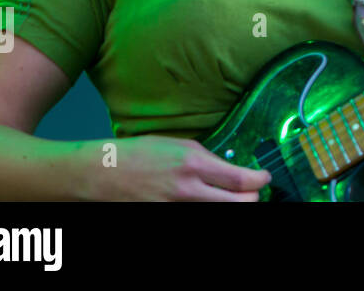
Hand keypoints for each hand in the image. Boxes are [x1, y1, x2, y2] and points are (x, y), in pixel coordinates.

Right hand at [91, 135, 270, 200]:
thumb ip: (205, 158)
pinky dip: (205, 211)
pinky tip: (204, 203)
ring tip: (230, 197)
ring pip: (219, 214)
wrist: (98, 174)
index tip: (264, 177)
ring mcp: (174, 209)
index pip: (240, 180)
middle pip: (238, 205)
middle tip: (253, 192)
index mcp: (192, 164)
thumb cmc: (136, 154)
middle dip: (252, 199)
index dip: (259, 181)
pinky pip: (196, 218)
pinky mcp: (163, 218)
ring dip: (229, 206)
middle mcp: (187, 190)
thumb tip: (229, 169)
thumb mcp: (176, 144)